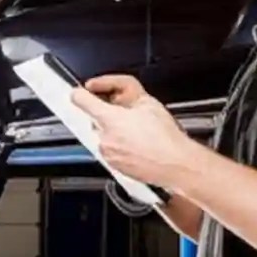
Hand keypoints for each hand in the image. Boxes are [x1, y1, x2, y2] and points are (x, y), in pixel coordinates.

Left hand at [70, 74, 192, 186]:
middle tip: (128, 116)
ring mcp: (107, 154)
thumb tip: (115, 89)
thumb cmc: (165, 138)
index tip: (82, 92)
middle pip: (94, 119)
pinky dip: (120, 147)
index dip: (81, 93)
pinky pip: (111, 151)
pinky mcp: (113, 166)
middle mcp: (103, 137)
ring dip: (114, 132)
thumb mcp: (147, 101)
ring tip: (138, 133)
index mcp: (109, 119)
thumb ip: (125, 90)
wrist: (175, 164)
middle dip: (108, 115)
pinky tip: (138, 146)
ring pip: (103, 136)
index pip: (80, 99)